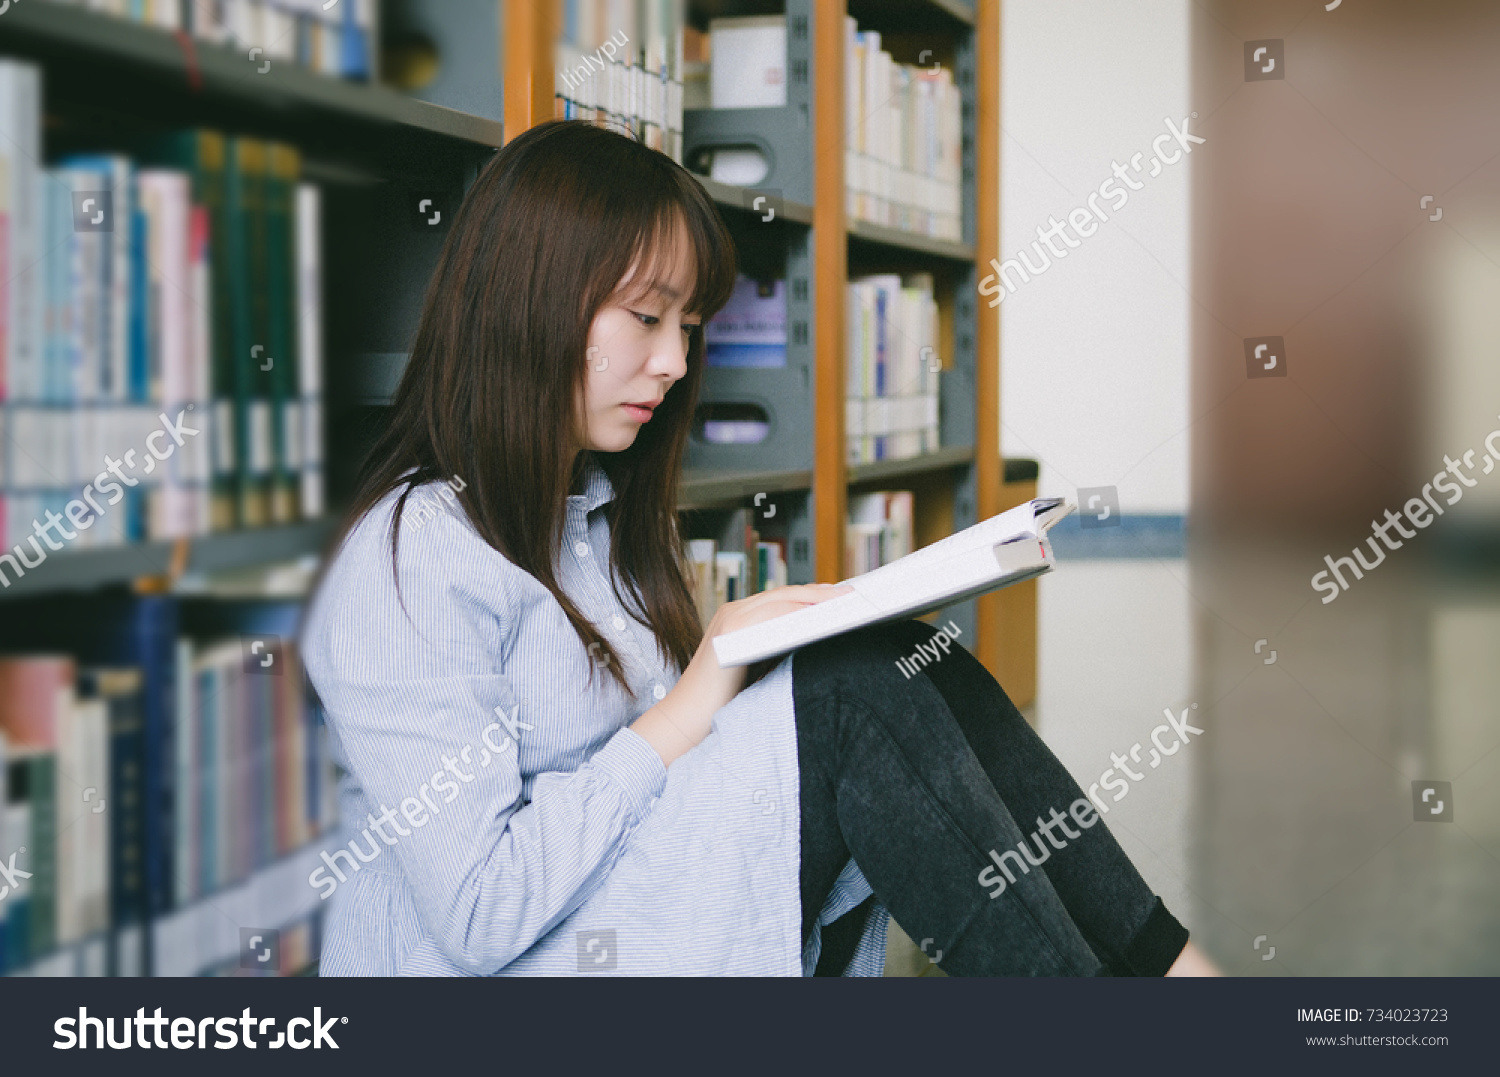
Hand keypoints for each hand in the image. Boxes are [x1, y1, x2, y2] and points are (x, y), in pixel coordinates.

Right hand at [630, 583, 852, 767]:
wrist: (685, 721)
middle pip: (786, 594)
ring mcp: (729, 619)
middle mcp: (733, 611)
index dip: (815, 596)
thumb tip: (824, 641)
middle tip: (853, 596)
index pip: (785, 599)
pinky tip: (820, 618)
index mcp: (740, 618)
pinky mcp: (728, 632)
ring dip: (815, 599)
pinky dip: (796, 613)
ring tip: (844, 604)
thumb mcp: (759, 669)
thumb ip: (782, 651)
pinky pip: (770, 615)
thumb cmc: (724, 703)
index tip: (844, 599)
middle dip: (822, 594)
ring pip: (781, 599)